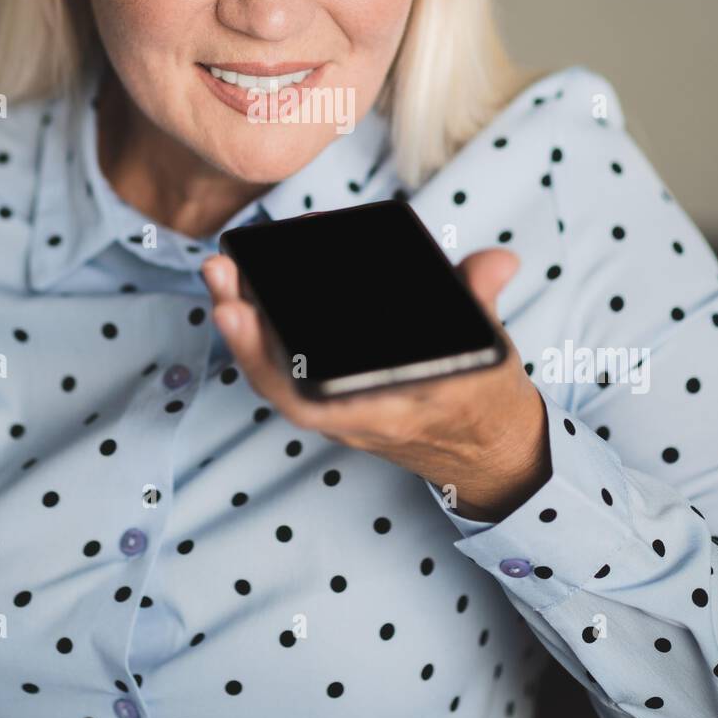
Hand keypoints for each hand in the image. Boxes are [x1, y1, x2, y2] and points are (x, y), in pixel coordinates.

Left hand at [200, 248, 551, 523]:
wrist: (488, 455)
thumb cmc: (486, 403)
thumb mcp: (491, 353)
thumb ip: (481, 300)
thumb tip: (497, 262)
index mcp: (392, 411)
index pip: (317, 401)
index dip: (270, 363)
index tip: (241, 315)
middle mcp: (354, 419)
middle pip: (281, 383)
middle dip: (241, 331)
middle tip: (219, 273)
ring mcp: (340, 413)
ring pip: (277, 377)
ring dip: (244, 328)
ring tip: (221, 271)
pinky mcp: (335, 400)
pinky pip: (287, 373)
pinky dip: (263, 336)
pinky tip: (245, 294)